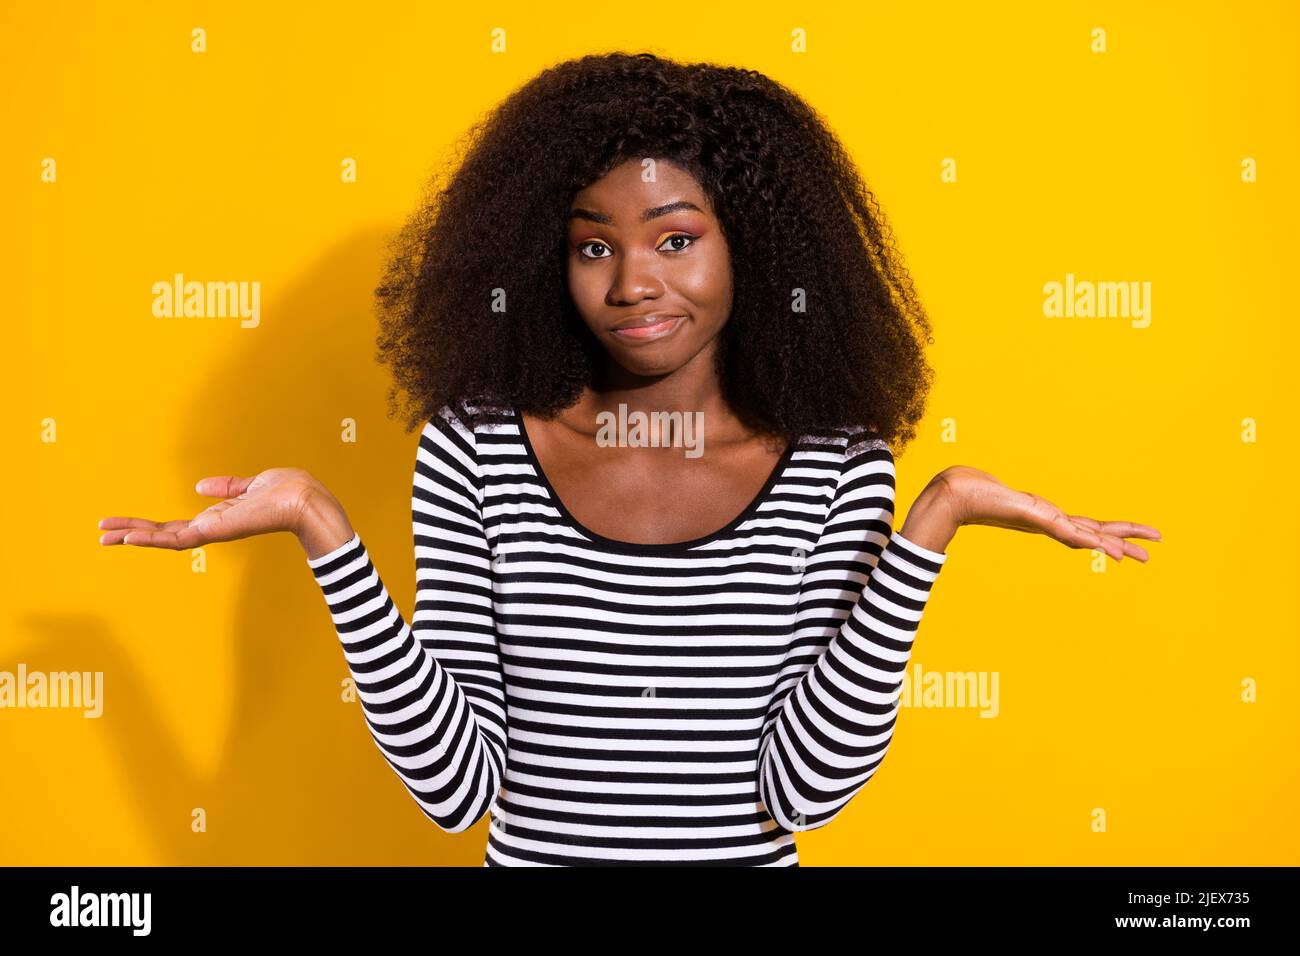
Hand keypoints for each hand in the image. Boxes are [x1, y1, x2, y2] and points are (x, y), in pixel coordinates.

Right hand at [98, 468, 330, 550]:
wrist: (306, 498)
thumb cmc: (288, 491)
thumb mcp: (251, 485)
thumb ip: (227, 487)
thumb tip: (200, 486)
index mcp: (219, 518)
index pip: (177, 526)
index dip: (150, 527)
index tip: (124, 526)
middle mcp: (213, 528)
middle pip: (164, 535)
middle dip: (132, 534)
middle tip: (101, 534)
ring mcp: (213, 533)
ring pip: (164, 540)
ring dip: (134, 537)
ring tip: (105, 537)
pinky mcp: (216, 533)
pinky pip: (179, 539)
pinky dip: (153, 540)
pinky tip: (130, 538)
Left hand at [936, 465, 1160, 561]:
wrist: (955, 495)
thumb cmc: (974, 491)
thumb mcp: (1002, 493)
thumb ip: (1008, 496)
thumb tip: (1000, 492)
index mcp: (1046, 517)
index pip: (1085, 527)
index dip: (1108, 536)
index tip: (1126, 547)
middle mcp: (1048, 522)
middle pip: (1095, 534)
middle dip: (1124, 545)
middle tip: (1151, 557)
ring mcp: (1043, 522)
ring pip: (1088, 537)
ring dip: (1115, 548)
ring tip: (1141, 558)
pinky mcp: (1035, 518)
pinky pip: (1068, 532)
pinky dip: (1090, 543)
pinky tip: (1107, 551)